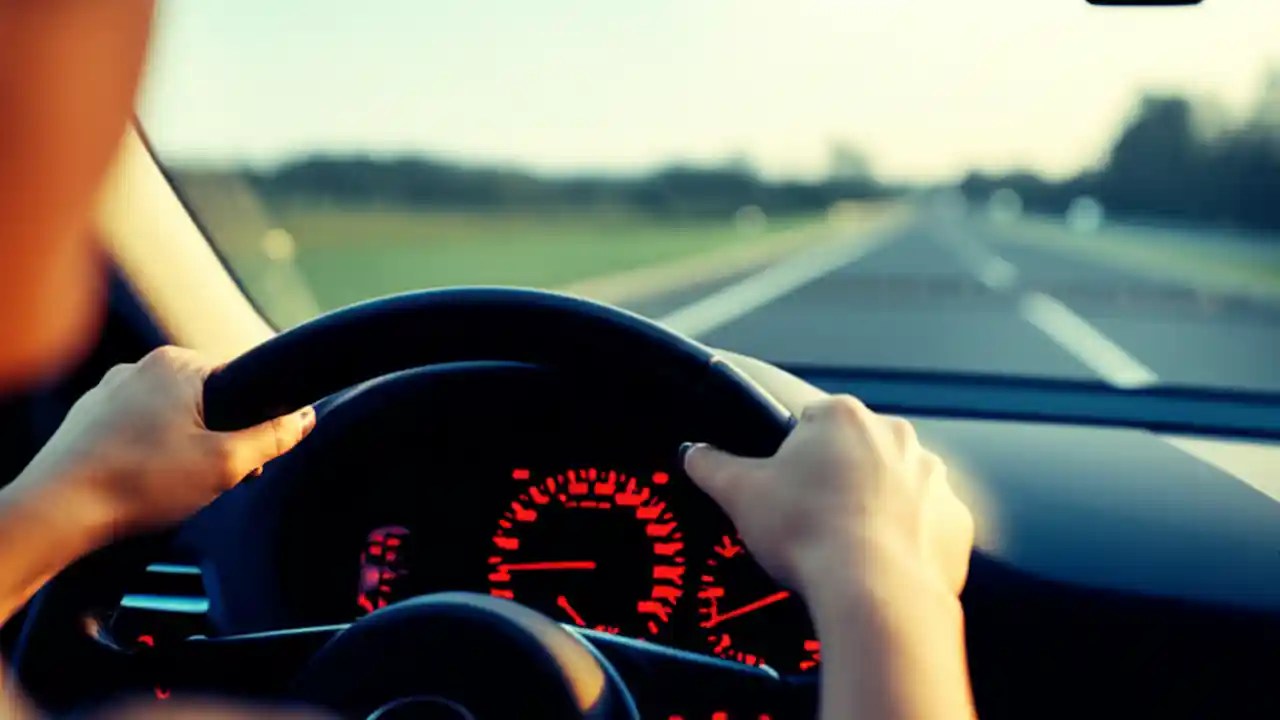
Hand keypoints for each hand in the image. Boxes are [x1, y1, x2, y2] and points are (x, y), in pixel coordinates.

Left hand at [13, 346, 314, 535]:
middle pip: (206, 401)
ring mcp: (109, 392)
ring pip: (171, 418)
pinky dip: (147, 456)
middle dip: (216, 440)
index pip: (241, 382)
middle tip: (209, 479)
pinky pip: (138, 431)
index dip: (252, 424)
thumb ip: (273, 437)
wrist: (56, 512)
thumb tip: (305, 417)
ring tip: (168, 487)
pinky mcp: (88, 419)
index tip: (243, 458)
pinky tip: (141, 485)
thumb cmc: (137, 483)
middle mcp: (140, 368)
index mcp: (177, 364)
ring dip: (182, 450)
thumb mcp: (225, 464)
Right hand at [683, 395, 972, 600]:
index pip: (809, 422)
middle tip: (809, 521)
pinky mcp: (956, 521)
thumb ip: (712, 465)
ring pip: (894, 487)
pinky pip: (925, 525)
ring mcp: (933, 478)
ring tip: (844, 548)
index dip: (790, 457)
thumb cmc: (807, 534)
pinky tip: (879, 565)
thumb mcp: (740, 494)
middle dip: (835, 480)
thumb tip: (694, 453)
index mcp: (842, 417)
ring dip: (873, 508)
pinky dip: (906, 541)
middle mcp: (896, 436)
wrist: (873, 594)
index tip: (784, 489)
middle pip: (854, 452)